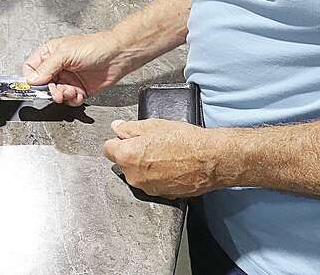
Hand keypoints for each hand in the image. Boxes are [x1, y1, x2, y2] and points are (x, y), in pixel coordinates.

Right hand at [21, 31, 136, 104]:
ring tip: (71, 91)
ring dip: (63, 95)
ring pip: (56, 94)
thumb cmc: (94, 46)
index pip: (32, 68)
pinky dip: (73, 100)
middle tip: (56, 92)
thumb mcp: (65, 53)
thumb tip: (32, 79)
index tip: (35, 86)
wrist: (117, 56)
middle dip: (50, 90)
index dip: (31, 78)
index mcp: (51, 54)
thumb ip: (47, 67)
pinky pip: (70, 100)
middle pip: (43, 84)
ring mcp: (68, 78)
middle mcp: (58, 67)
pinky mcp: (79, 89)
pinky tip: (79, 94)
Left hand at [104, 119, 227, 197]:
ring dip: (144, 166)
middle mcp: (133, 176)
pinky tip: (171, 166)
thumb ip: (130, 128)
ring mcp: (147, 188)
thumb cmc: (186, 141)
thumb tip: (117, 127)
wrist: (211, 160)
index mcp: (128, 156)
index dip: (118, 140)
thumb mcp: (154, 125)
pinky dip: (157, 176)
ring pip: (137, 174)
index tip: (127, 138)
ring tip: (164, 155)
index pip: (108, 149)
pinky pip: (151, 183)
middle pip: (123, 163)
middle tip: (151, 144)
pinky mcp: (160, 195)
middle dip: (131, 153)